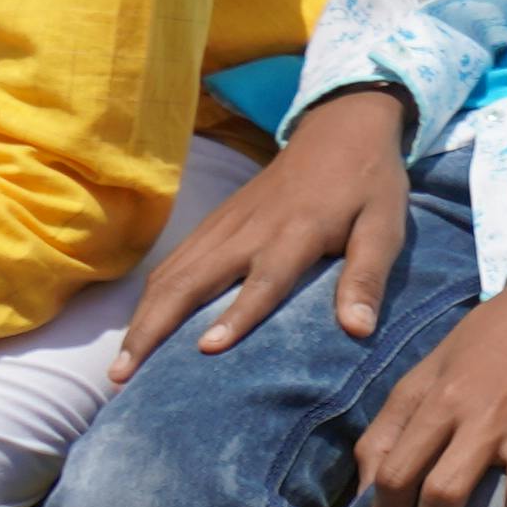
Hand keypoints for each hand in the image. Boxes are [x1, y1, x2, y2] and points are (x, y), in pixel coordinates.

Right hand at [128, 84, 418, 370]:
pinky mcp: (213, 223)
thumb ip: (368, 276)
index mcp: (297, 232)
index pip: (264, 281)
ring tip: (120, 368)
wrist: (340, 128)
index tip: (207, 349)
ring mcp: (224, 225)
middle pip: (191, 281)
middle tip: (124, 377)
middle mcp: (249, 230)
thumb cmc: (368, 185)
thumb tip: (358, 330)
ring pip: (170, 275)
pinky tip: (138, 330)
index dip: (238, 315)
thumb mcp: (386, 227)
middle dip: (154, 330)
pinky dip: (150, 299)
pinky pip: (172, 264)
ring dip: (141, 321)